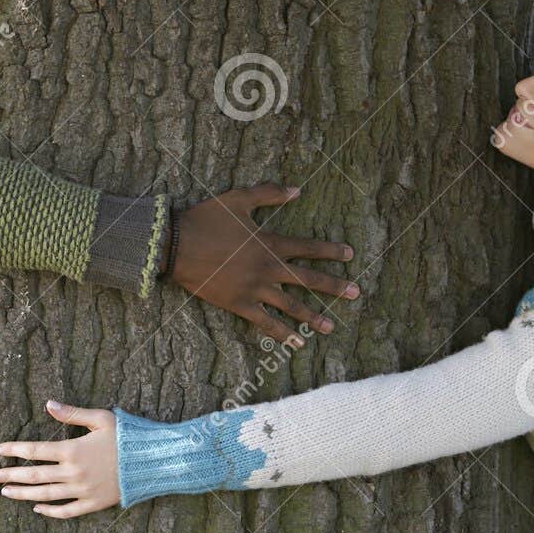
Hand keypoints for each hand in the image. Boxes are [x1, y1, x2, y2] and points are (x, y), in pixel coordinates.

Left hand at [0, 400, 119, 518]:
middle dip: (10, 476)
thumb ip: (72, 414)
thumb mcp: (101, 418)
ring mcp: (82, 490)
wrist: (153, 462)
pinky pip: (67, 511)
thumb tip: (49, 404)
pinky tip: (38, 508)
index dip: (14, 450)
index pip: (35, 451)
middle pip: (34, 476)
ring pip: (45, 495)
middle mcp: (73, 473)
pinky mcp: (93, 503)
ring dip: (23, 494)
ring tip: (6, 493)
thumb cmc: (128, 436)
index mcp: (73, 450)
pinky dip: (50, 511)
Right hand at [170, 182, 357, 344]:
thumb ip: (269, 193)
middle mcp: (268, 268)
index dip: (331, 250)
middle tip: (356, 292)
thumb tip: (297, 190)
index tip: (350, 255)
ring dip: (313, 316)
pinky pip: (265, 322)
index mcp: (271, 243)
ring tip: (332, 326)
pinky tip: (298, 342)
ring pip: (292, 305)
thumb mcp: (238, 198)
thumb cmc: (206, 219)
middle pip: (309, 279)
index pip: (309, 248)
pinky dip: (282, 333)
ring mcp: (255, 289)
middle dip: (335, 286)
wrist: (177, 245)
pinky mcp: (239, 304)